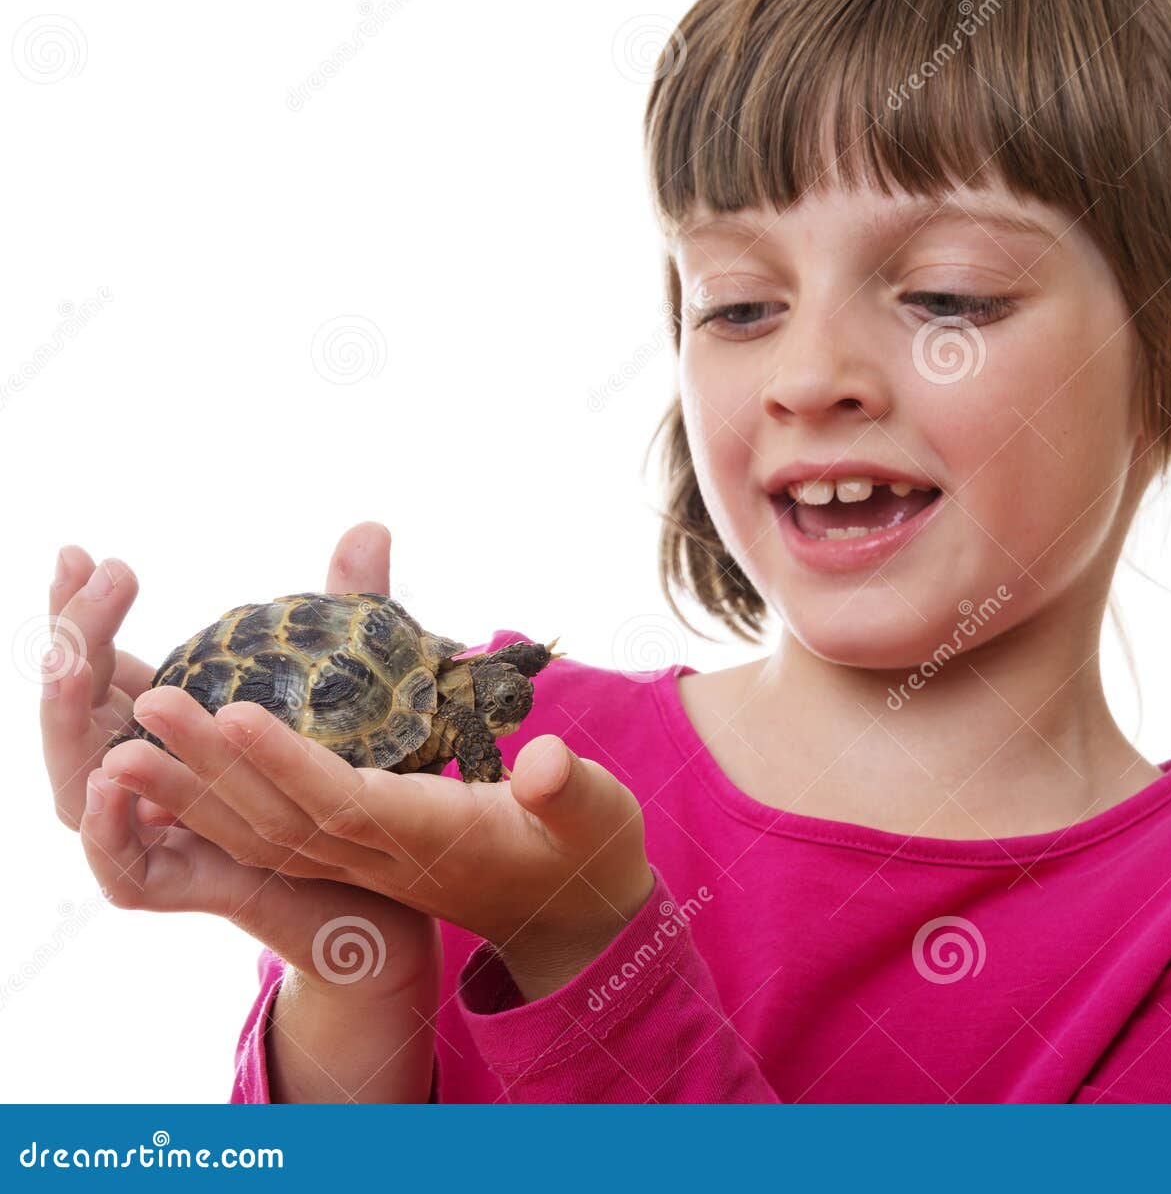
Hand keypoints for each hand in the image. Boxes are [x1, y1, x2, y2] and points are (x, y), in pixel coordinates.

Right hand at [50, 523, 440, 999]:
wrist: (391, 888)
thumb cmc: (360, 779)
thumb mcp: (353, 680)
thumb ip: (352, 606)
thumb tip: (368, 527)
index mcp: (169, 727)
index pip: (100, 664)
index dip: (84, 612)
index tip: (87, 552)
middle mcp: (147, 780)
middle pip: (73, 711)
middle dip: (69, 640)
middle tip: (97, 575)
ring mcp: (154, 837)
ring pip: (79, 783)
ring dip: (75, 714)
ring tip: (85, 654)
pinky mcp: (180, 891)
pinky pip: (122, 867)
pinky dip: (109, 824)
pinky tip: (116, 772)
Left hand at [107, 681, 656, 1001]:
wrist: (571, 917)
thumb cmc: (588, 850)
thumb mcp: (597, 814)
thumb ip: (569, 791)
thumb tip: (548, 763)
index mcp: (434, 838)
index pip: (344, 802)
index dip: (286, 763)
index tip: (234, 711)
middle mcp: (384, 858)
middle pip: (279, 818)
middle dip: (210, 766)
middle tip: (149, 702)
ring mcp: (362, 865)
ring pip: (260, 835)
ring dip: (191, 794)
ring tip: (126, 741)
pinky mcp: (354, 857)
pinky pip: (268, 840)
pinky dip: (211, 813)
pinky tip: (170, 780)